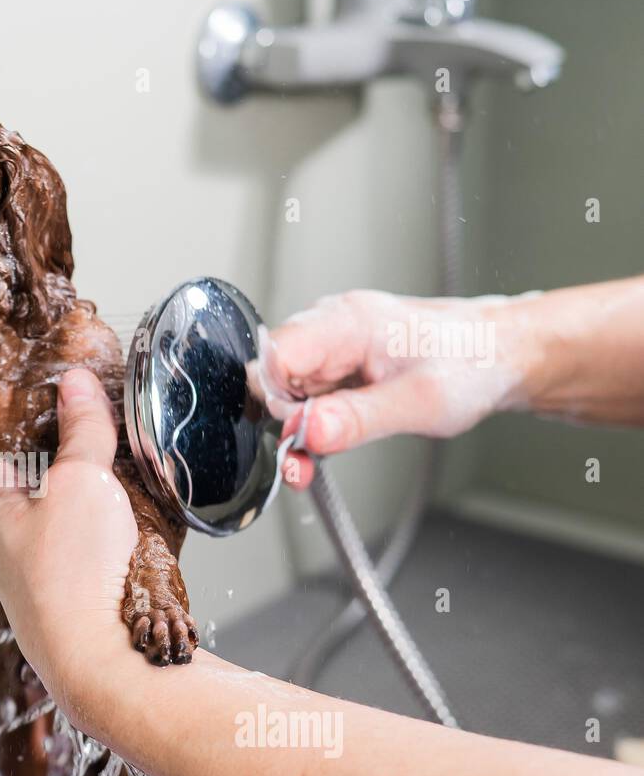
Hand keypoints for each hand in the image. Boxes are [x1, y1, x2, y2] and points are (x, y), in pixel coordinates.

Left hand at [0, 369, 137, 718]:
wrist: (105, 664)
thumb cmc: (78, 573)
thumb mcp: (83, 479)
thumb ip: (82, 431)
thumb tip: (76, 383)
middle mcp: (6, 558)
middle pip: (5, 508)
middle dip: (19, 482)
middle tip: (37, 456)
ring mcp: (36, 593)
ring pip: (39, 545)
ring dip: (56, 521)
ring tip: (82, 497)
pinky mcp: (70, 618)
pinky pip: (73, 574)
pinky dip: (85, 555)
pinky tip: (111, 551)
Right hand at [261, 290, 529, 489]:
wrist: (502, 355)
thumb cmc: (472, 364)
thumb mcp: (418, 403)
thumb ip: (357, 420)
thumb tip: (307, 432)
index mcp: (346, 323)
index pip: (274, 357)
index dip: (281, 401)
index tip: (305, 431)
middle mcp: (331, 327)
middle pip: (273, 375)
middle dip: (286, 421)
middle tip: (313, 452)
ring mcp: (333, 347)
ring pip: (286, 391)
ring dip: (300, 429)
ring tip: (326, 451)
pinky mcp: (338, 366)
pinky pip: (307, 397)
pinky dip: (314, 426)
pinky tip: (329, 443)